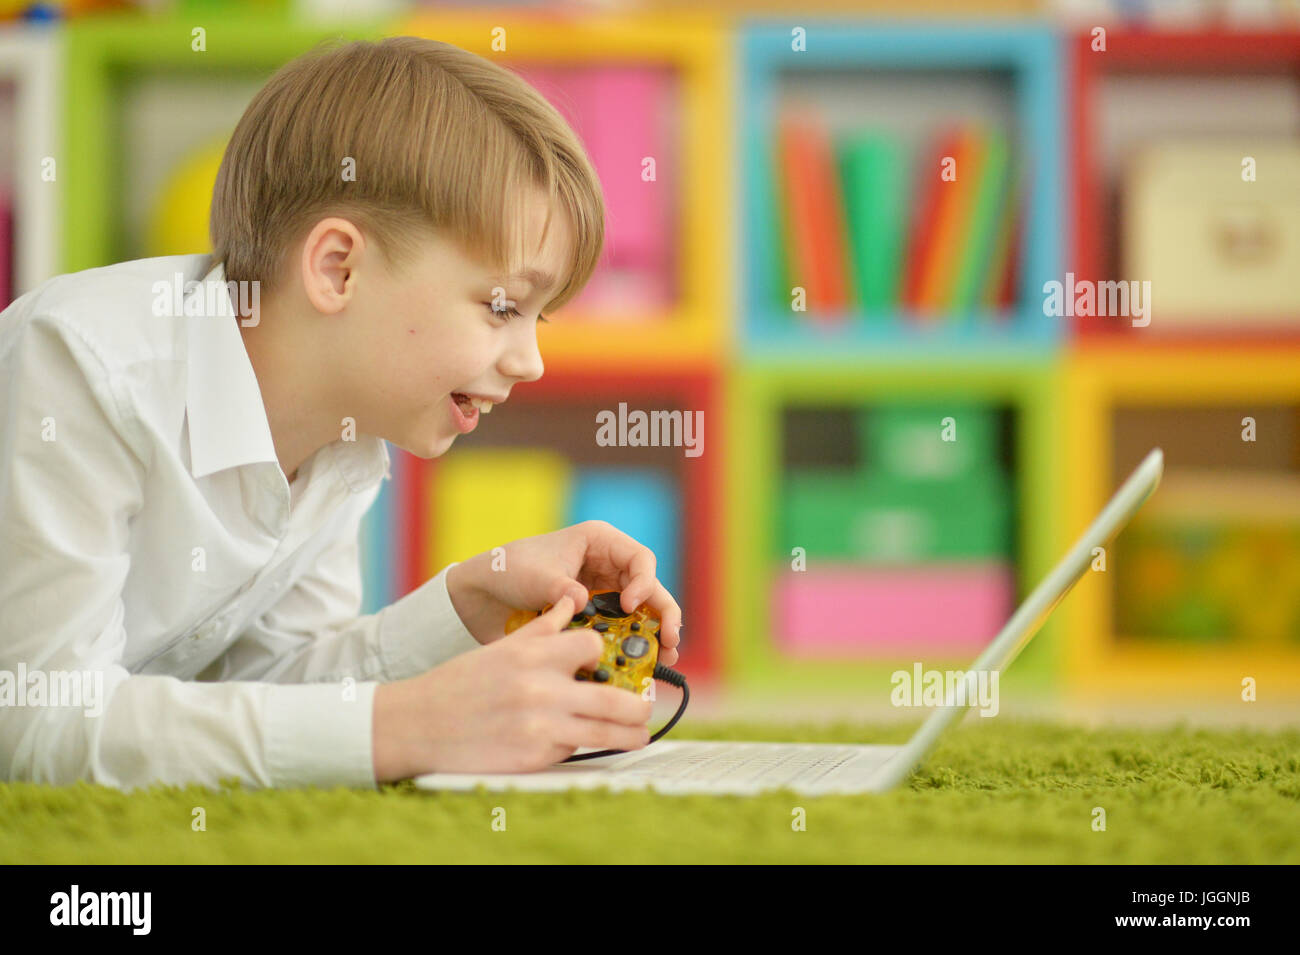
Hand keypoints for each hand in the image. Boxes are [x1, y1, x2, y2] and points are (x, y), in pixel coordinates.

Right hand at [372, 596, 654, 780]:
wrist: (417, 724)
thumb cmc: (460, 684)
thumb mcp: (502, 647)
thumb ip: (543, 629)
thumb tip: (570, 604)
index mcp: (534, 655)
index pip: (593, 646)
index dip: (606, 654)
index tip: (613, 662)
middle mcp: (542, 688)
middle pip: (615, 697)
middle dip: (640, 704)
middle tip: (646, 706)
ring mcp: (540, 726)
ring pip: (607, 732)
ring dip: (631, 735)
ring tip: (639, 734)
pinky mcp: (534, 758)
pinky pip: (576, 751)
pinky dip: (588, 748)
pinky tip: (596, 746)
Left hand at [445, 520, 680, 666]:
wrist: (480, 595)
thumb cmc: (508, 571)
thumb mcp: (535, 576)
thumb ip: (560, 588)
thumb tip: (584, 601)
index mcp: (599, 542)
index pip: (639, 559)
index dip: (644, 582)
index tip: (630, 605)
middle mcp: (608, 566)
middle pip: (649, 588)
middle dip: (664, 614)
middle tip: (672, 641)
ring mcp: (604, 593)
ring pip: (641, 613)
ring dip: (655, 634)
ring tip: (667, 658)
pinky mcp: (595, 618)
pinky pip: (621, 631)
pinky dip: (632, 646)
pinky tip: (640, 666)